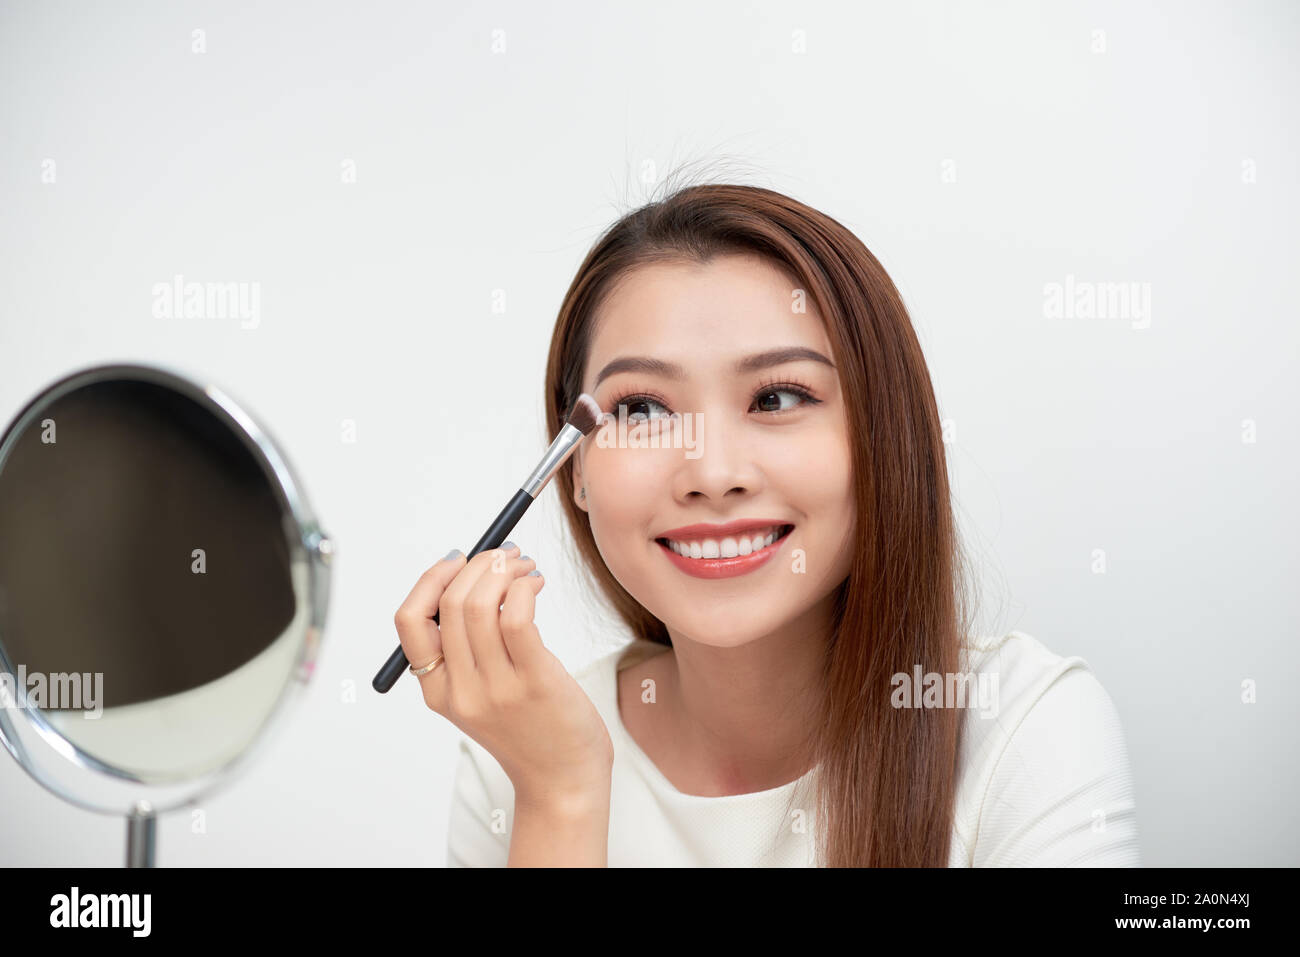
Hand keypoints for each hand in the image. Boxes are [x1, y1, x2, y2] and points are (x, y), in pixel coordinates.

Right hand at [394, 544, 613, 801]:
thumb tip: (475, 573)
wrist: (563, 781)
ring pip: (479, 605)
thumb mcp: (482, 693)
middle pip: (449, 604)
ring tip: (526, 568)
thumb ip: (471, 647)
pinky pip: (517, 617)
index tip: (459, 560)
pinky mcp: (534, 683)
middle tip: (506, 556)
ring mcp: (496, 689)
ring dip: (504, 570)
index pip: (408, 621)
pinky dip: (523, 588)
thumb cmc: (530, 727)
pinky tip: (536, 586)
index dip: (430, 579)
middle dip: (477, 564)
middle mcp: (460, 690)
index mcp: (437, 690)